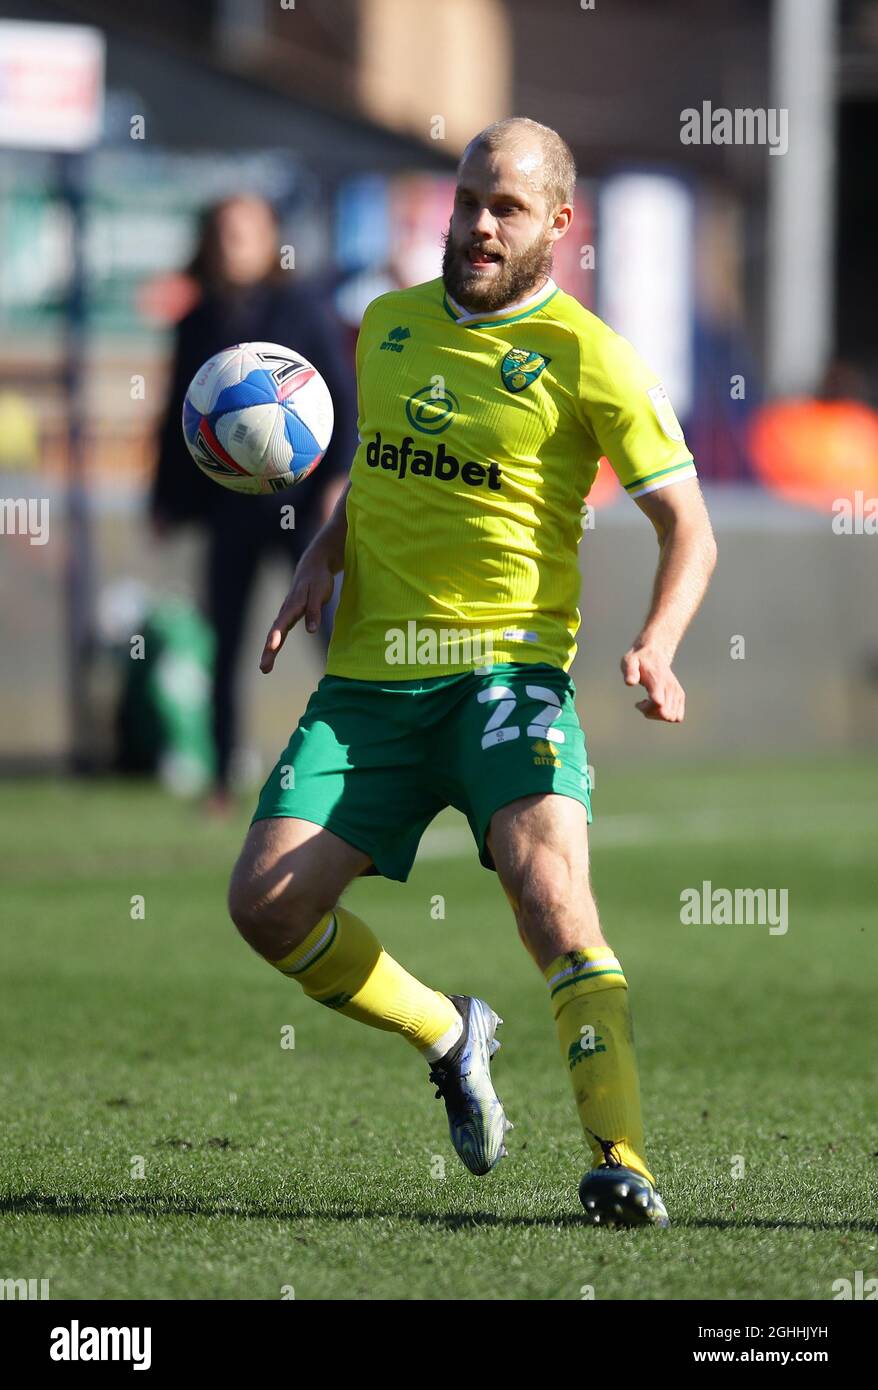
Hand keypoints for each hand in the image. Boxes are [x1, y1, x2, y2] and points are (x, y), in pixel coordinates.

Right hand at [260, 548, 334, 672]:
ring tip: (264, 668)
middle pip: (275, 633)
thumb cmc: (318, 580)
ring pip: (275, 633)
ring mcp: (286, 613)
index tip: (271, 648)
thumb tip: (311, 631)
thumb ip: (315, 612)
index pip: (282, 624)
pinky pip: (279, 631)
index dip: (276, 637)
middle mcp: (286, 610)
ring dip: (269, 650)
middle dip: (269, 651)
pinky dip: (274, 643)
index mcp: (293, 605)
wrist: (313, 566)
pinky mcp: (289, 615)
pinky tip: (270, 654)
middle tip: (263, 668)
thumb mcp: (320, 594)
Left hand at [620, 643, 684, 722]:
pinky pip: (678, 716)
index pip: (659, 704)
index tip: (638, 703)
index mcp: (658, 681)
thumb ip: (629, 671)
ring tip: (650, 704)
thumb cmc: (639, 659)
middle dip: (651, 714)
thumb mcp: (629, 661)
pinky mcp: (680, 695)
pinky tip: (658, 705)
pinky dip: (667, 715)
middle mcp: (670, 687)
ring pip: (673, 717)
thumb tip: (630, 683)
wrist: (654, 652)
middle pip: (666, 714)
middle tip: (642, 703)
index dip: (648, 709)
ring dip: (658, 715)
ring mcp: (677, 692)